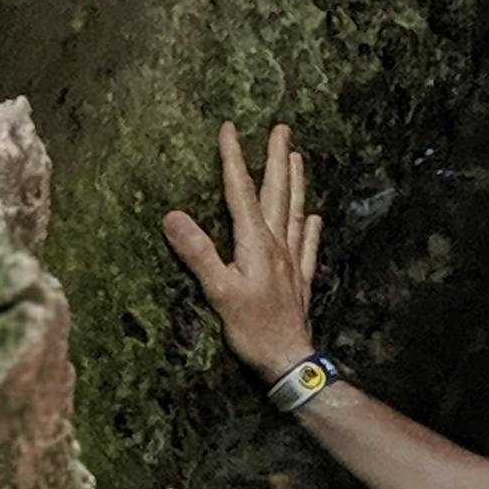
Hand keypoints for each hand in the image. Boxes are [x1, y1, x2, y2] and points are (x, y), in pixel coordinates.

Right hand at [163, 120, 323, 377]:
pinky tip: (315, 217)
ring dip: (295, 182)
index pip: (241, 191)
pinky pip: (308, 245)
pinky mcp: (300, 280)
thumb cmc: (253, 329)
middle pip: (277, 193)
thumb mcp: (218, 291)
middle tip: (281, 129)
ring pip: (295, 211)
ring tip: (297, 157)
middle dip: (276, 158)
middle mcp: (278, 246)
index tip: (230, 128)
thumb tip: (173, 216)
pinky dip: (311, 227)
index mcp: (256, 244)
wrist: (289, 361)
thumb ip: (197, 252)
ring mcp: (292, 261)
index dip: (234, 158)